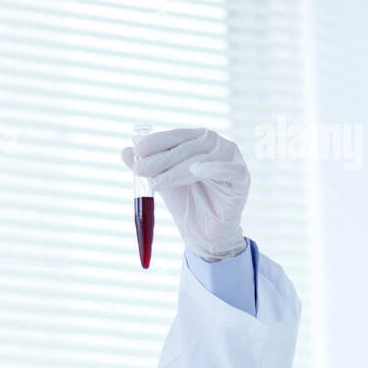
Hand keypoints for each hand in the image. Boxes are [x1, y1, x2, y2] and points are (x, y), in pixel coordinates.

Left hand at [121, 128, 249, 261]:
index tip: (138, 150)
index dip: (156, 141)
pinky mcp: (241, 178)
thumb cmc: (185, 202)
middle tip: (141, 170)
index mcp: (197, 140)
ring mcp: (231, 159)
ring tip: (157, 184)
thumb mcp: (161, 181)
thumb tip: (125, 150)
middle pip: (187, 146)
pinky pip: (229, 170)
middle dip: (161, 158)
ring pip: (202, 158)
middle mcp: (216, 144)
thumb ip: (145, 165)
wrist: (202, 232)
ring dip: (176, 169)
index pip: (176, 135)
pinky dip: (213, 168)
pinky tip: (196, 171)